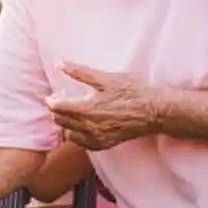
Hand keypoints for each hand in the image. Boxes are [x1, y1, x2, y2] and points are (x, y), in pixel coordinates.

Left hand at [45, 62, 164, 150]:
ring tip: (75, 112)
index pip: (56, 107)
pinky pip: (82, 143)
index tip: (55, 94)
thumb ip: (80, 72)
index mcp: (86, 109)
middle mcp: (89, 127)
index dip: (52, 99)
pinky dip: (78, 135)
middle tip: (64, 100)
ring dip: (67, 123)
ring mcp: (97, 138)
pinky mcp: (104, 144)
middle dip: (58, 110)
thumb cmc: (132, 92)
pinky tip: (84, 125)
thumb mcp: (106, 78)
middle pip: (60, 121)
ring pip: (69, 133)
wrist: (154, 111)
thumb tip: (60, 64)